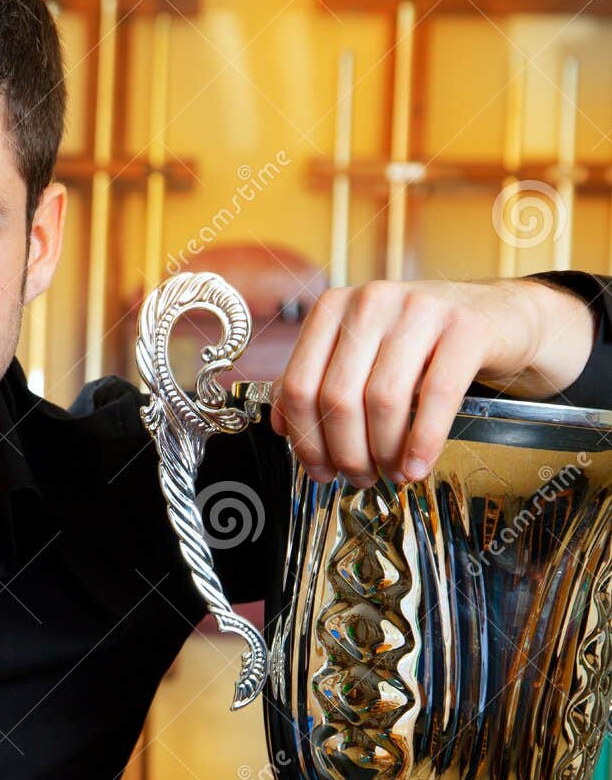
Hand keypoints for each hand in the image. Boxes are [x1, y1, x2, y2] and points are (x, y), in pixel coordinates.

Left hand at [269, 276, 597, 486]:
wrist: (500, 317)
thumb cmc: (422, 346)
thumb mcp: (364, 356)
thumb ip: (318, 382)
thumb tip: (279, 426)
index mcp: (335, 307)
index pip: (298, 385)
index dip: (305, 441)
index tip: (321, 472)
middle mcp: (372, 301)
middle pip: (338, 397)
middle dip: (346, 453)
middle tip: (360, 478)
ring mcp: (420, 308)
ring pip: (383, 399)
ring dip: (384, 452)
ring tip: (392, 474)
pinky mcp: (466, 326)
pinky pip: (436, 395)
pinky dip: (423, 442)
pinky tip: (417, 468)